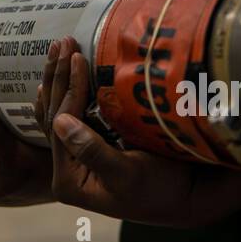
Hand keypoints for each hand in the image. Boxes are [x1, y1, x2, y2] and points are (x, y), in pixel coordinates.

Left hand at [42, 37, 240, 226]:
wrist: (185, 200)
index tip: (76, 57)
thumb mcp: (128, 173)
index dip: (70, 89)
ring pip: (58, 113)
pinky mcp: (87, 151)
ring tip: (57, 48)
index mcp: (69, 180)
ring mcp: (75, 160)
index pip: (62, 125)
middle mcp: (67, 170)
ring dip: (59, 80)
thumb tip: (60, 121)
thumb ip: (92, 150)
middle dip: (59, 77)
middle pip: (55, 115)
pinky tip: (57, 78)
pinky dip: (65, 95)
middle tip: (62, 41)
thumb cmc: (162, 190)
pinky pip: (69, 118)